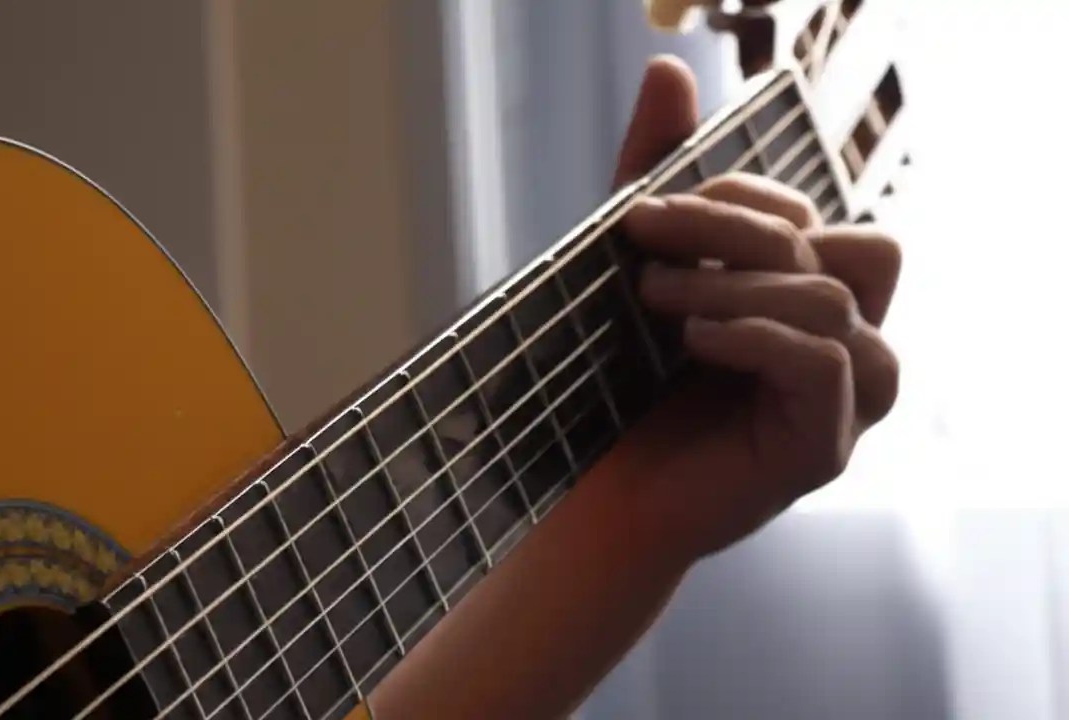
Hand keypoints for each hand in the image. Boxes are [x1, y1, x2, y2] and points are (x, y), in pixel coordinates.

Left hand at [615, 57, 901, 559]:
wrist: (587, 492)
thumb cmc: (615, 383)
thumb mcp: (635, 264)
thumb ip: (655, 173)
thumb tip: (668, 71)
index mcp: (806, 302)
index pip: (820, 219)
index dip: (746, 197)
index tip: (647, 207)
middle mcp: (842, 347)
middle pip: (855, 248)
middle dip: (747, 228)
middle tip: (647, 237)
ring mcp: (842, 403)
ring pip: (840, 303)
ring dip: (738, 284)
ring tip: (654, 298)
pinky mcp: (823, 449)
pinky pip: (830, 366)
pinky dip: (758, 337)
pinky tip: (692, 342)